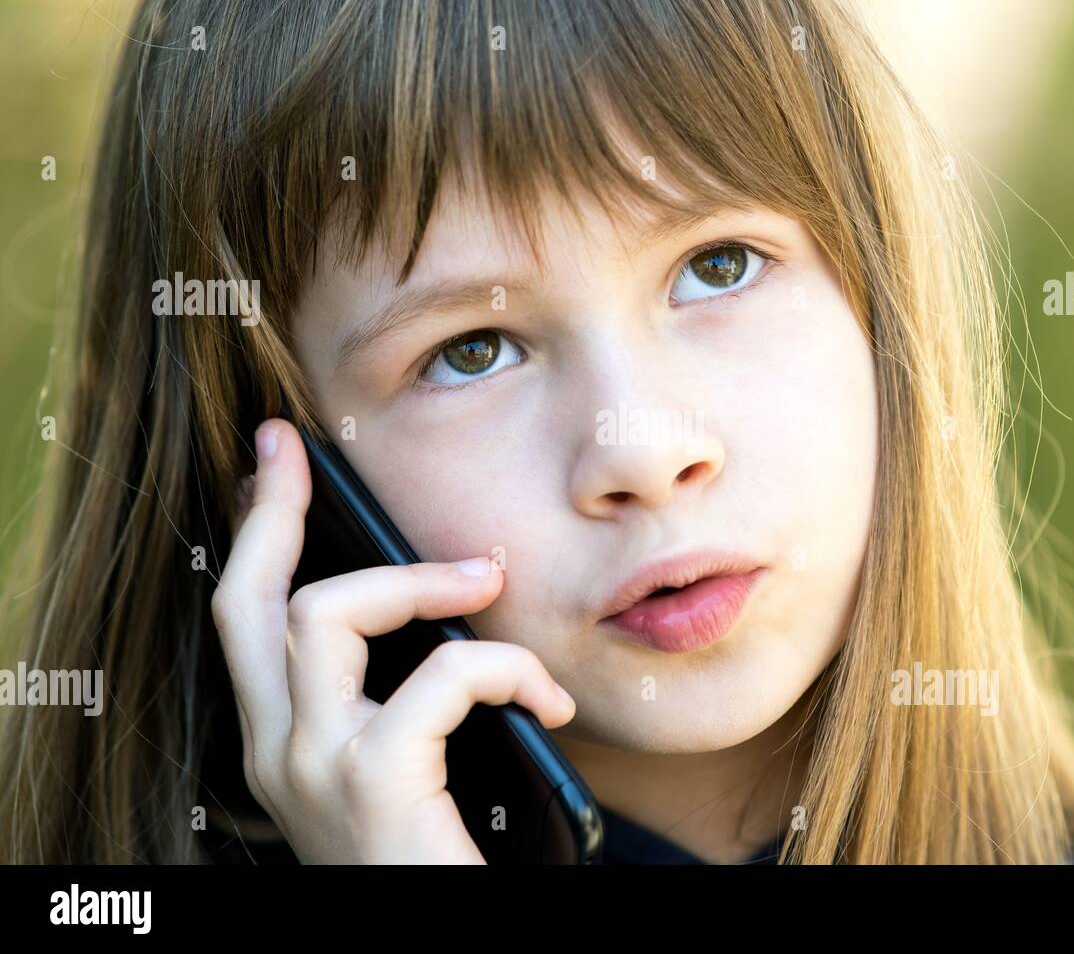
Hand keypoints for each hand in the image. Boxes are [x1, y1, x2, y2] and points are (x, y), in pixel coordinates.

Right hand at [209, 418, 575, 862]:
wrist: (445, 939)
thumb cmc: (439, 853)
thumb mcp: (404, 768)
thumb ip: (398, 698)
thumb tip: (439, 613)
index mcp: (284, 743)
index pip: (245, 620)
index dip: (254, 533)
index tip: (269, 463)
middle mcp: (277, 753)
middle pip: (250, 601)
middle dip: (273, 512)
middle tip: (297, 448)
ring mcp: (313, 768)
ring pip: (328, 613)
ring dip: (420, 582)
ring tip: (488, 586)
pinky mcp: (373, 782)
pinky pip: (442, 675)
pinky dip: (505, 668)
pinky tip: (549, 705)